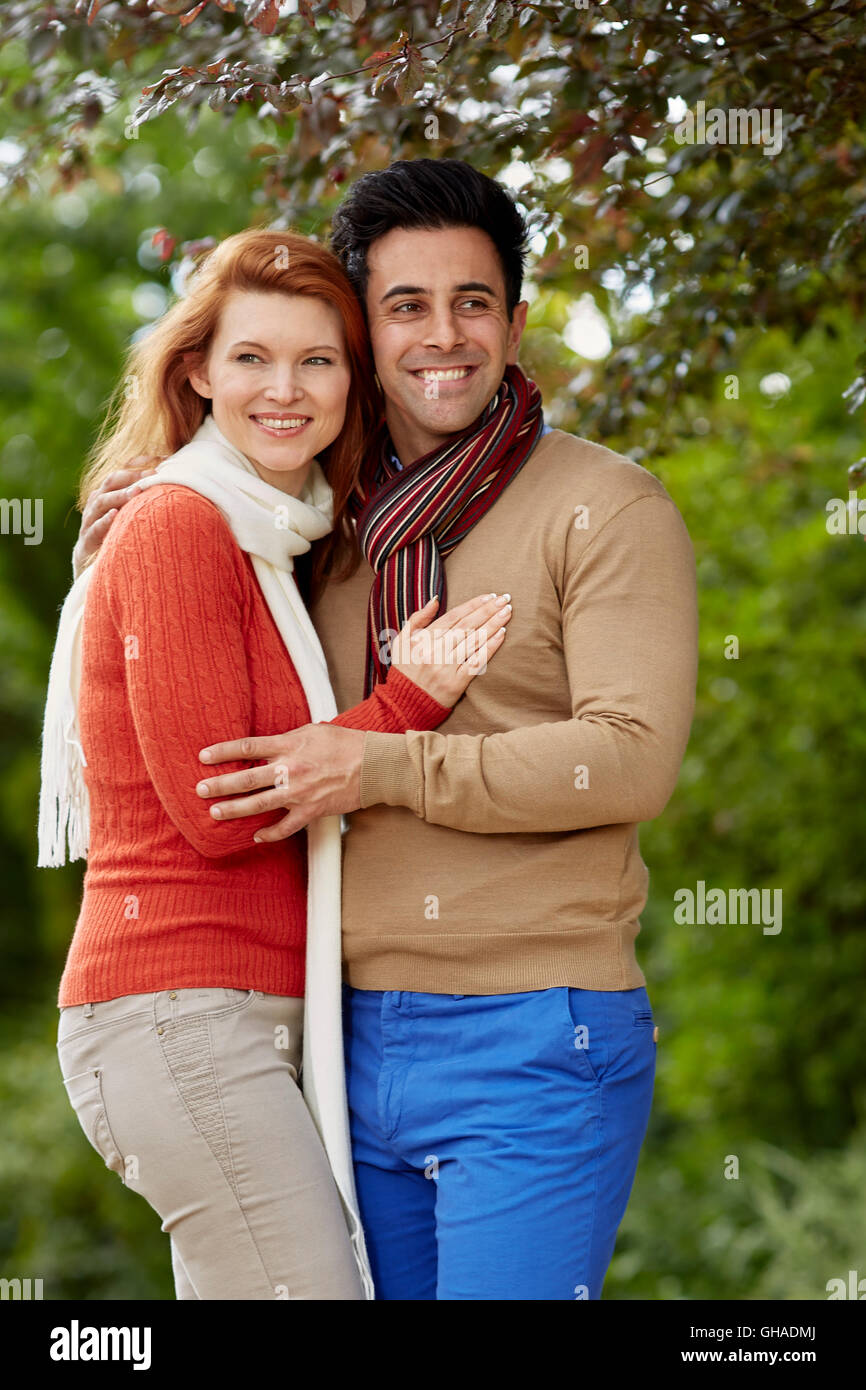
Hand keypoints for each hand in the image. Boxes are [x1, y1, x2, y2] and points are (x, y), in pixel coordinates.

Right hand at [72, 456, 164, 578]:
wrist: (95, 579)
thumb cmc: (122, 545)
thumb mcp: (136, 523)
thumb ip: (150, 507)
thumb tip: (182, 491)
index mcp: (109, 497)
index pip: (122, 474)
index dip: (138, 463)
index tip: (160, 459)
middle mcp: (96, 507)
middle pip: (110, 483)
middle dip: (130, 477)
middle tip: (152, 474)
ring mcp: (89, 525)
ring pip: (100, 503)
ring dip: (119, 496)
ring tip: (137, 491)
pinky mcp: (85, 545)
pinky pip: (93, 531)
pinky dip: (104, 522)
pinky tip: (116, 515)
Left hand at [195, 723, 364, 841]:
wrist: (374, 765)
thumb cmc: (347, 744)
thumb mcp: (314, 730)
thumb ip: (288, 738)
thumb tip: (269, 745)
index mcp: (289, 745)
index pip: (247, 747)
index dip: (223, 751)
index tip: (203, 756)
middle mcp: (289, 769)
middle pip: (246, 778)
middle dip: (219, 785)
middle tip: (200, 789)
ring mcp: (299, 793)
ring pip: (258, 805)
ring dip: (234, 809)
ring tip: (215, 812)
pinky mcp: (311, 811)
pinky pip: (285, 827)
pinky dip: (270, 834)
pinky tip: (257, 837)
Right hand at [389, 591, 512, 705]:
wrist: (404, 705)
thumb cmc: (405, 670)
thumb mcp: (402, 641)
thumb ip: (418, 618)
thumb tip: (436, 599)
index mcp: (423, 639)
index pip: (453, 616)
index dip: (473, 604)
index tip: (489, 596)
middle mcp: (435, 651)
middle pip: (467, 626)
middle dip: (488, 610)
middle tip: (505, 599)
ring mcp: (446, 667)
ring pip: (474, 641)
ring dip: (493, 624)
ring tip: (508, 612)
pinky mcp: (456, 683)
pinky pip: (476, 662)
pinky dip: (490, 647)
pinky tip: (502, 635)